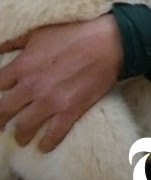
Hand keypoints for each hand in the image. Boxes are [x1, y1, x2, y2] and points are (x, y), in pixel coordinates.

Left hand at [0, 15, 123, 151]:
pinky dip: (46, 143)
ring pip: (24, 128)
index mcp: (22, 66)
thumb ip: (14, 42)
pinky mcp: (71, 110)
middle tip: (1, 125)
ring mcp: (51, 101)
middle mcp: (31, 87)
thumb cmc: (75, 33)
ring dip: (20, 135)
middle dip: (0, 121)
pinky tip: (44, 147)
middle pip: (3, 111)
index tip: (0, 97)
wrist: (110, 42)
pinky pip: (53, 134)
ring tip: (21, 138)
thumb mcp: (39, 33)